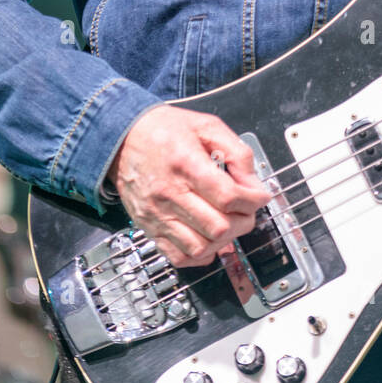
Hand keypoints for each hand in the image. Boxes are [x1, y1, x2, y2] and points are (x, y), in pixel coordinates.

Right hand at [106, 105, 271, 268]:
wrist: (122, 138)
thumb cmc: (164, 130)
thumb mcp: (206, 125)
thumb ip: (236, 151)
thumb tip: (253, 181)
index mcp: (186, 164)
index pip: (228, 196)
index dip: (253, 200)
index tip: (260, 196)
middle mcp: (170, 193)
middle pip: (218, 226)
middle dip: (243, 221)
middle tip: (246, 209)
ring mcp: (157, 214)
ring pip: (201, 247)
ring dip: (224, 240)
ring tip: (229, 223)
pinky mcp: (149, 227)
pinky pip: (178, 257)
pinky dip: (200, 255)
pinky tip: (209, 239)